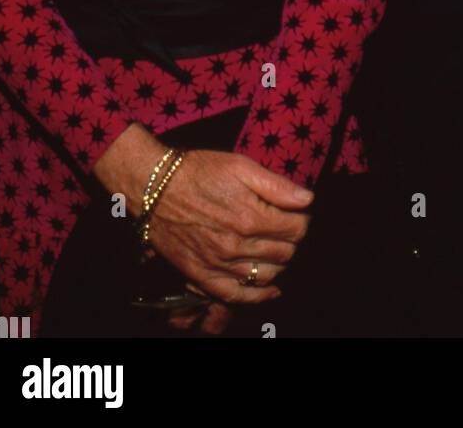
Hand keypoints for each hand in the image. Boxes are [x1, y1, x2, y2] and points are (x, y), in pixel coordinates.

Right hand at [145, 148, 312, 306]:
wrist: (155, 188)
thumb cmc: (199, 172)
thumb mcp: (240, 166)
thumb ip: (276, 185)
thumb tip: (307, 199)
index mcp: (250, 216)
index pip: (297, 229)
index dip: (302, 220)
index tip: (297, 213)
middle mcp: (237, 245)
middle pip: (285, 253)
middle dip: (291, 240)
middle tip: (286, 228)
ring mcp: (219, 264)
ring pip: (266, 275)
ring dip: (278, 264)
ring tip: (275, 249)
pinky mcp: (202, 276)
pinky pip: (237, 296)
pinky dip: (258, 296)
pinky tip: (270, 289)